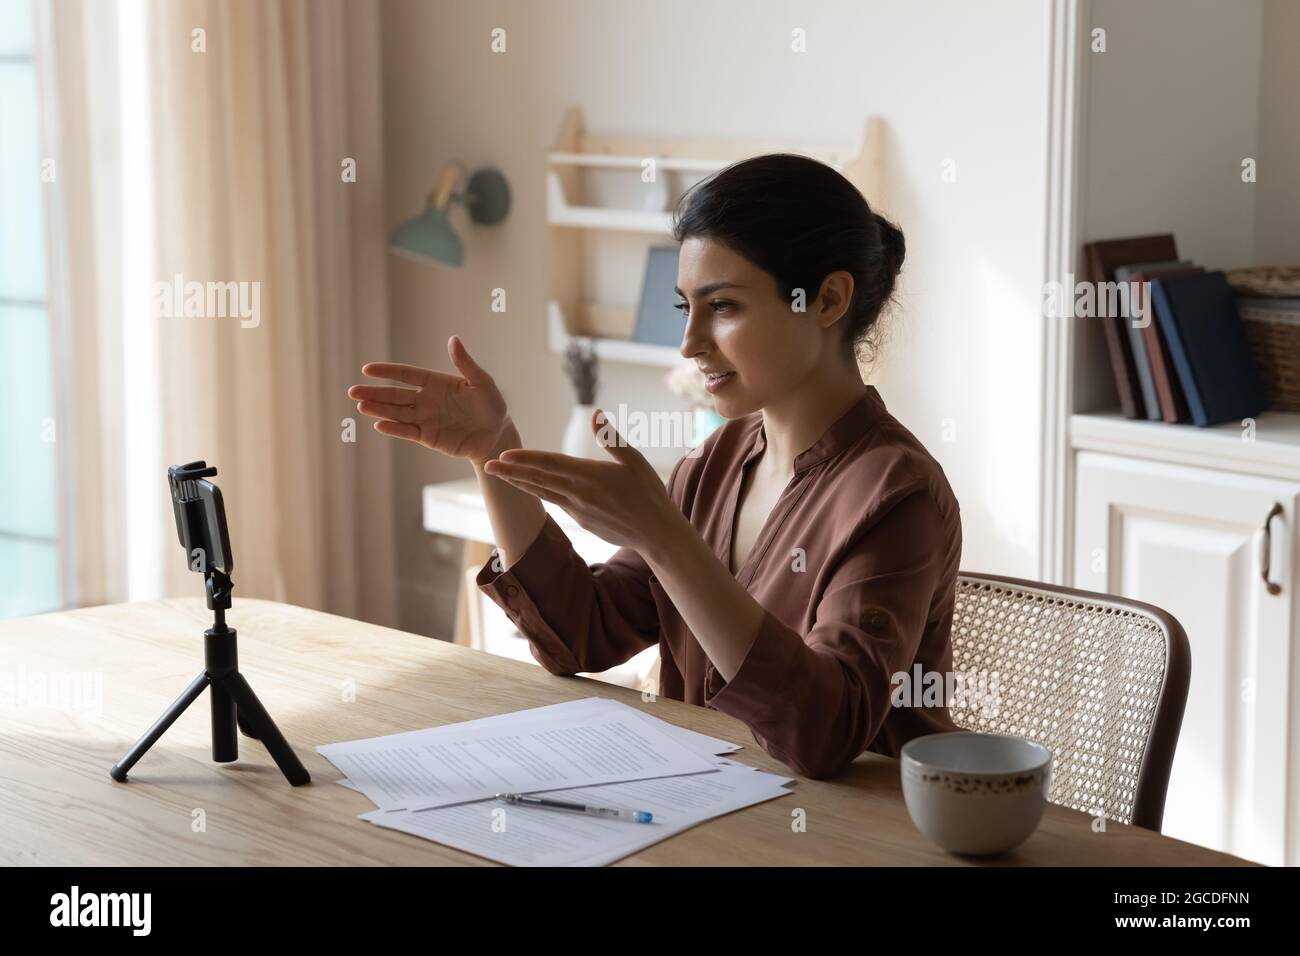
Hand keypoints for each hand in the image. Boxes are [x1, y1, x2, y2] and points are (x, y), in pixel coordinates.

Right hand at [349, 336, 510, 463]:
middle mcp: (426, 400)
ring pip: (397, 413)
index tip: (367, 369)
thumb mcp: (482, 382)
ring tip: (361, 405)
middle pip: (395, 395)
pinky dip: (394, 429)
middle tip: (352, 391)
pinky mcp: (428, 437)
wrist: (496, 434)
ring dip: (379, 410)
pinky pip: (408, 432)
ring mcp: (425, 419)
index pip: (407, 375)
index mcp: (436, 383)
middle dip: (374, 393)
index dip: (388, 372)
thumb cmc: (492, 405)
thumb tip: (453, 339)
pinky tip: (379, 424)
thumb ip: (465, 364)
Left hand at [482, 409, 680, 550]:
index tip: (505, 454)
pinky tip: (532, 488)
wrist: (656, 534)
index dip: (526, 458)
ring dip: (520, 484)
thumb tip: (594, 414)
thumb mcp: (635, 461)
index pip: (551, 464)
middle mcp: (579, 494)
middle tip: (487, 465)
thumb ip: (611, 438)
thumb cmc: (650, 493)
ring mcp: (579, 510)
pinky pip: (556, 503)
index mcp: (591, 476)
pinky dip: (540, 494)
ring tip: (501, 476)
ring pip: (543, 493)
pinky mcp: (582, 522)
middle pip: (539, 480)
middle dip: (511, 472)